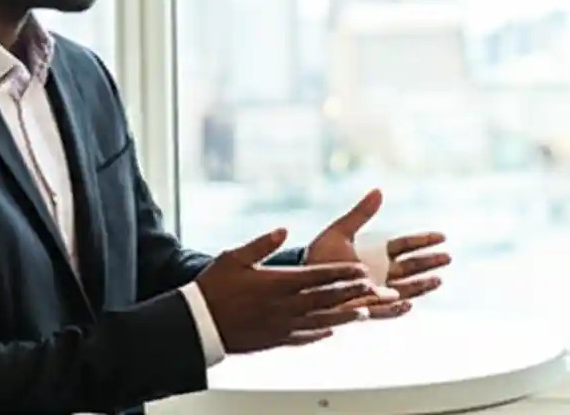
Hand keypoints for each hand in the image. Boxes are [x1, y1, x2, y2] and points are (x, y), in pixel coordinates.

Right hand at [195, 228, 390, 352]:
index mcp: (277, 282)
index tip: (361, 270)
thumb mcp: (235, 257)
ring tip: (363, 313)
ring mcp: (280, 325)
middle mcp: (283, 305)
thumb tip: (284, 229)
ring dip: (343, 317)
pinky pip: (302, 337)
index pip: (318, 276)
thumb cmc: (213, 288)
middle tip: (373, 289)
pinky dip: (319, 334)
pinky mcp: (273, 340)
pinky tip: (330, 332)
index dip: (342, 273)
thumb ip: (263, 243)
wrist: (196, 323)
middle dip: (351, 293)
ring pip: (319, 321)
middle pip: (325, 298)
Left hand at [306, 189, 451, 317]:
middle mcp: (379, 272)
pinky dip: (397, 309)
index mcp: (376, 252)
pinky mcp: (365, 307)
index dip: (423, 241)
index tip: (441, 236)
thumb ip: (361, 214)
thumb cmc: (319, 255)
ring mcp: (375, 290)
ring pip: (405, 289)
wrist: (300, 278)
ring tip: (439, 280)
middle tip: (448, 257)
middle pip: (411, 268)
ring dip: (422, 285)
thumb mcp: (340, 231)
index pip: (405, 246)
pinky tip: (409, 304)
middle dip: (429, 263)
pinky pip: (385, 311)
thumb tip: (379, 190)